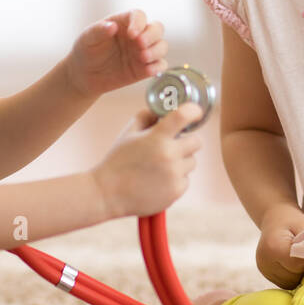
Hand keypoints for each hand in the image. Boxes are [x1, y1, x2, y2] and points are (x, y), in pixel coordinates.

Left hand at [66, 10, 167, 97]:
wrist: (84, 76)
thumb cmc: (86, 51)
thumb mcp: (87, 39)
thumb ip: (98, 31)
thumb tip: (112, 26)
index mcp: (124, 23)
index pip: (139, 16)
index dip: (139, 23)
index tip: (131, 34)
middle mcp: (137, 35)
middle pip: (157, 28)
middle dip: (152, 35)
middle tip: (140, 44)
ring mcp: (143, 51)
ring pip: (161, 46)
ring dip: (156, 51)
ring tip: (143, 57)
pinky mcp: (145, 68)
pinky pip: (160, 65)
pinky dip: (158, 67)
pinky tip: (149, 70)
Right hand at [89, 102, 202, 218]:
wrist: (107, 194)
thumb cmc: (117, 161)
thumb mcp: (128, 134)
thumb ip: (146, 116)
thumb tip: (163, 110)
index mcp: (157, 138)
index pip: (184, 116)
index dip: (193, 111)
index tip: (194, 113)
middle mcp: (169, 155)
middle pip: (196, 142)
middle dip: (186, 141)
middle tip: (172, 145)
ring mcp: (174, 175)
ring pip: (192, 162)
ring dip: (181, 161)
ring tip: (159, 166)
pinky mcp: (176, 191)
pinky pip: (186, 179)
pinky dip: (176, 179)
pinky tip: (158, 180)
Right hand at [256, 204, 303, 289]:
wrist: (274, 216)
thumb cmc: (292, 219)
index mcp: (274, 247)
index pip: (298, 267)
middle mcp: (264, 260)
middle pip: (293, 277)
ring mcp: (263, 268)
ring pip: (289, 283)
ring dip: (298, 275)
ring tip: (299, 259)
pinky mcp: (264, 272)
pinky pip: (284, 282)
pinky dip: (292, 276)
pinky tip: (292, 264)